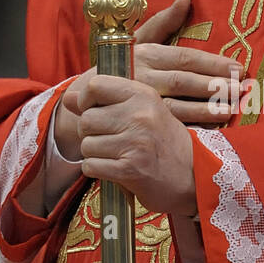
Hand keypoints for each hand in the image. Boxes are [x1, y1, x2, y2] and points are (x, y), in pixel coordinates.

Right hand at [53, 0, 243, 160]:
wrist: (83, 99)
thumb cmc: (118, 67)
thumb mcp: (136, 41)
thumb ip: (162, 23)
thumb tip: (185, 1)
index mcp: (146, 54)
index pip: (185, 57)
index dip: (212, 62)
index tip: (237, 67)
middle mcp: (142, 77)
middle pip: (184, 81)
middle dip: (214, 85)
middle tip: (240, 88)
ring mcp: (139, 102)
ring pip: (176, 106)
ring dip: (205, 109)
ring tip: (230, 110)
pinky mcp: (138, 122)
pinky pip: (166, 125)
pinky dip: (188, 128)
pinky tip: (209, 131)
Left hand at [69, 74, 197, 216]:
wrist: (195, 177)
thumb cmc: (166, 144)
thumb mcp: (145, 112)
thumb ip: (107, 101)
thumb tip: (68, 97)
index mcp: (144, 95)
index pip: (95, 85)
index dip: (87, 100)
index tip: (95, 110)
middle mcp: (140, 116)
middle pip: (86, 119)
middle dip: (92, 133)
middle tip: (112, 141)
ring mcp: (135, 143)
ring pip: (86, 145)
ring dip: (96, 154)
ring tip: (119, 156)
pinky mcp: (130, 169)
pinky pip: (91, 166)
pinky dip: (99, 171)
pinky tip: (116, 170)